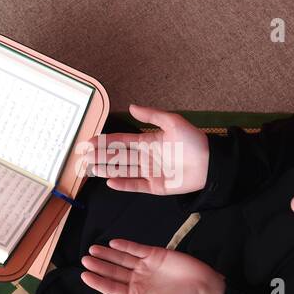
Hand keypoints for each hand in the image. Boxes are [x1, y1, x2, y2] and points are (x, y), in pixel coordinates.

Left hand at [80, 238, 225, 293]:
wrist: (205, 289)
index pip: (112, 288)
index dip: (98, 282)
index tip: (84, 275)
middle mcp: (138, 280)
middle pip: (113, 272)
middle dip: (99, 266)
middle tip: (84, 260)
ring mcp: (146, 266)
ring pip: (121, 259)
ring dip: (107, 254)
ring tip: (92, 250)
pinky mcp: (155, 254)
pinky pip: (136, 248)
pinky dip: (125, 245)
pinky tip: (113, 243)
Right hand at [82, 104, 209, 194]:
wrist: (211, 163)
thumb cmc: (194, 141)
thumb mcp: (173, 122)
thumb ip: (151, 115)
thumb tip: (130, 106)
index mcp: (148, 141)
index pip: (121, 141)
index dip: (105, 141)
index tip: (89, 142)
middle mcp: (146, 157)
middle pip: (118, 157)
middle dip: (100, 156)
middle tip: (82, 157)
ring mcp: (150, 172)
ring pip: (123, 170)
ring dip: (107, 169)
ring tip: (90, 169)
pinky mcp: (156, 186)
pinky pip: (136, 185)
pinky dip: (123, 184)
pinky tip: (110, 181)